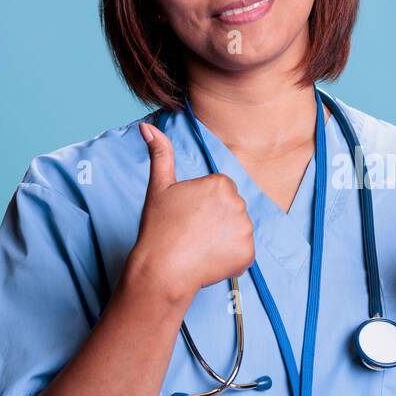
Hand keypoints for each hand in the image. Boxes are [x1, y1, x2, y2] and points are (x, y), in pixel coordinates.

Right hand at [124, 121, 254, 306]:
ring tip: (199, 245)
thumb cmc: (159, 227)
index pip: (221, 191)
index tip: (189, 215)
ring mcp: (246, 230)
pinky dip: (230, 257)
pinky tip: (209, 259)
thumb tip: (146, 126)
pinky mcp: (249, 254)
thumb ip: (160, 153)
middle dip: (216, 220)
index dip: (204, 205)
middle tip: (192, 232)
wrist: (162, 269)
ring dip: (223, 238)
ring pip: (237, 231)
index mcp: (221, 183)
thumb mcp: (158, 186)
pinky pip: (242, 252)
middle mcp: (239, 203)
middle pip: (232, 209)